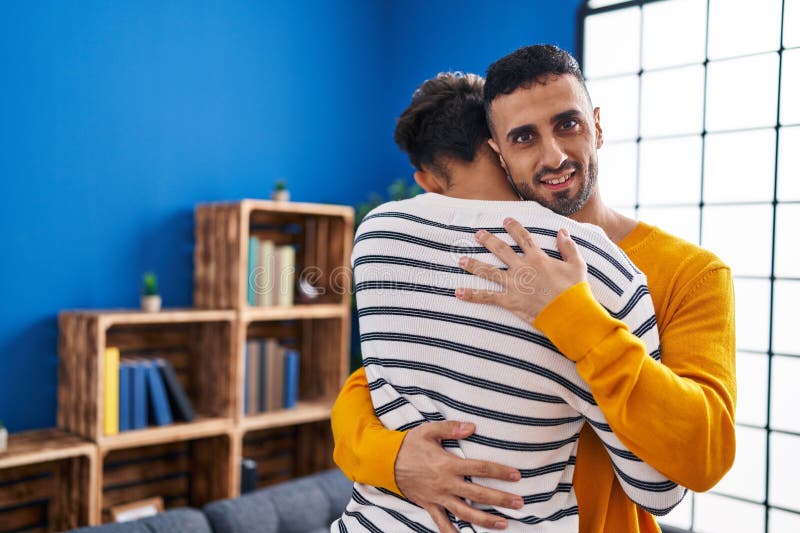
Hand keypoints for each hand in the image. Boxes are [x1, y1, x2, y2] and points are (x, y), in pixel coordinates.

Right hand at [395, 421, 523, 531]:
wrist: (385, 462)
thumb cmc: (409, 444)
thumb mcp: (429, 430)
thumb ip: (451, 429)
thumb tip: (472, 427)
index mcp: (449, 464)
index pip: (480, 468)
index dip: (499, 471)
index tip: (516, 475)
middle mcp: (446, 483)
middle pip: (478, 494)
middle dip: (500, 499)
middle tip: (520, 503)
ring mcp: (438, 497)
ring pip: (465, 512)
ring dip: (485, 520)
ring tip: (503, 524)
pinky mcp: (429, 505)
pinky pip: (441, 523)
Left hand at [455, 218, 587, 322]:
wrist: (570, 313)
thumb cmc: (575, 290)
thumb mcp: (577, 265)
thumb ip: (569, 247)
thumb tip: (562, 231)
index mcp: (538, 258)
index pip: (523, 238)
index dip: (513, 227)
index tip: (505, 220)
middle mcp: (522, 268)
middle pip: (500, 250)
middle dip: (488, 240)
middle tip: (477, 234)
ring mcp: (514, 284)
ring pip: (489, 271)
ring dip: (474, 264)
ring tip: (461, 259)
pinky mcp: (509, 301)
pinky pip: (487, 297)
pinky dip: (472, 295)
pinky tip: (458, 292)